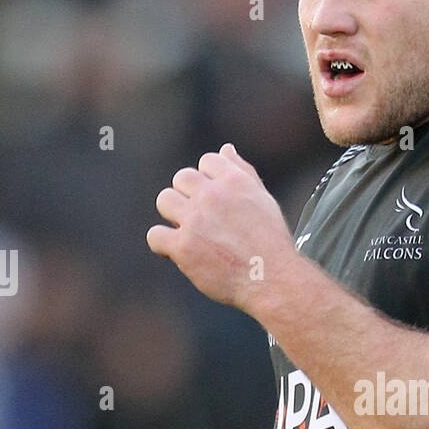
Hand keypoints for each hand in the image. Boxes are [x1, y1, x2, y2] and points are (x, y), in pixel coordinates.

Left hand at [148, 144, 295, 313]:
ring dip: (173, 214)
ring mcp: (195, 220)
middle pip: (181, 178)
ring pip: (165, 200)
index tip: (217, 201)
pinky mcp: (183, 246)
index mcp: (234, 180)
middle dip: (188, 196)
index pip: (206, 161)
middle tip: (202, 219)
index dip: (209, 181)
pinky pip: (155, 235)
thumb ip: (242, 172)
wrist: (273, 279)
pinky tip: (176, 251)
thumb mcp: (263, 200)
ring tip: (189, 232)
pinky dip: (162, 243)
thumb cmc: (270, 242)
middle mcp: (213, 195)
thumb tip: (226, 148)